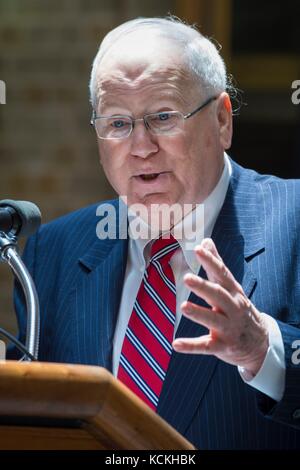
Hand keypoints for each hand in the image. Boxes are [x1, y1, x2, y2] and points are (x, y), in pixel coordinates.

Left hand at [173, 238, 268, 376]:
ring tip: (183, 307)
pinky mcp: (221, 346)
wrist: (259, 343)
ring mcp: (228, 328)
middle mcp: (232, 308)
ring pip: (213, 319)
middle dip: (203, 287)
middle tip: (187, 278)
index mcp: (233, 291)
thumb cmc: (239, 309)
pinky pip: (205, 346)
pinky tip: (176, 344)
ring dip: (198, 313)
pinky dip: (191, 346)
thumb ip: (216, 264)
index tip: (198, 249)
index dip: (210, 261)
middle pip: (218, 295)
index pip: (222, 274)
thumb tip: (206, 241)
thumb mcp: (231, 286)